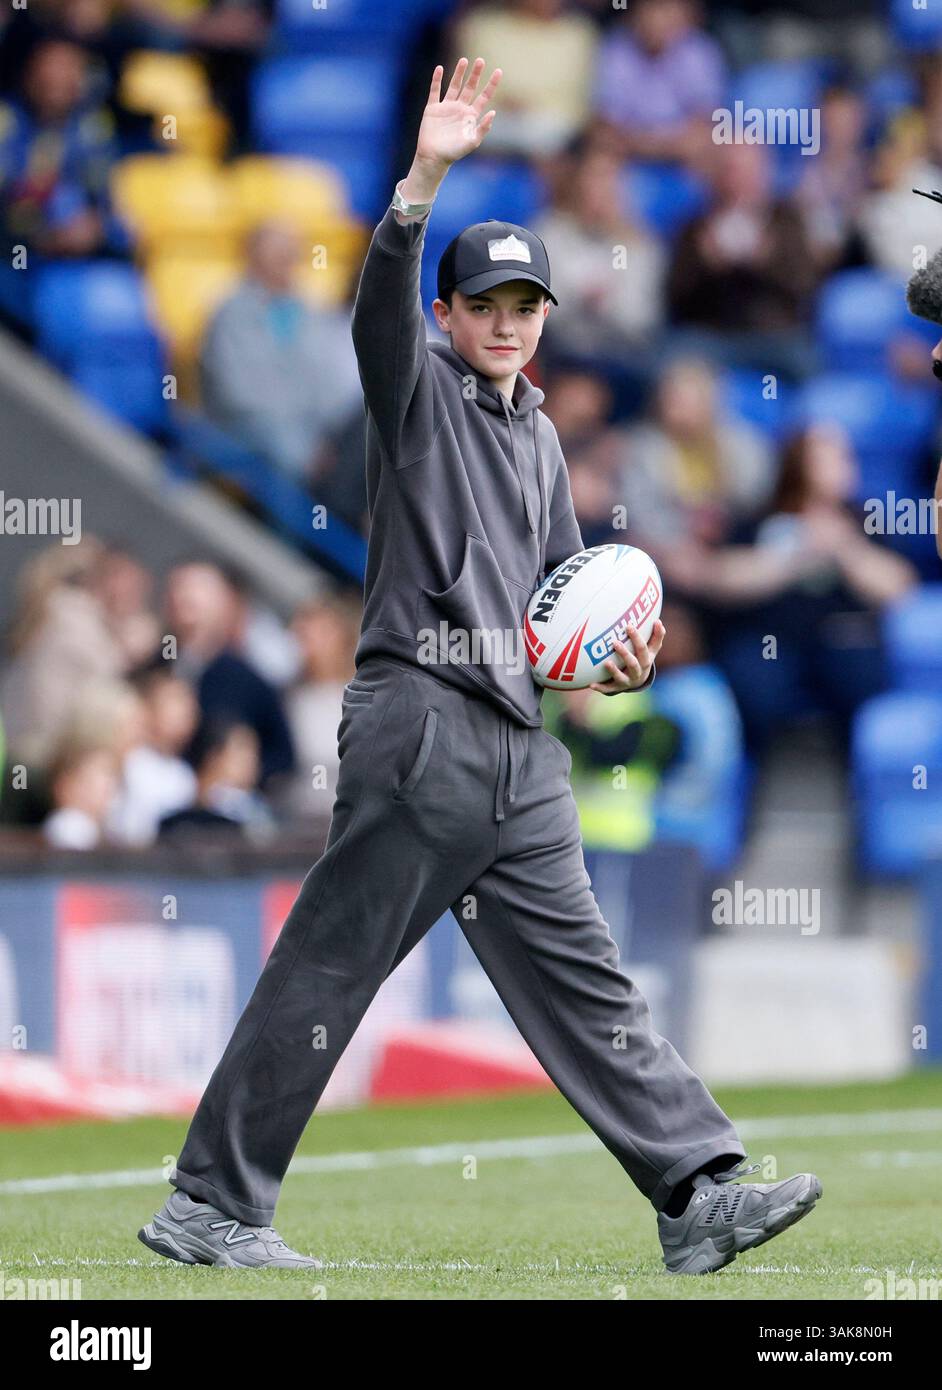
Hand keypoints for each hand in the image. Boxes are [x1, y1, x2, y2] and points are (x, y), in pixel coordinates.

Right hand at [413, 57, 500, 174]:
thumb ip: (483, 128)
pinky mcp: (433, 109)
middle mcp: (460, 109)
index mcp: (471, 116)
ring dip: (459, 73)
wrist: (434, 158)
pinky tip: (439, 69)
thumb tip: (493, 112)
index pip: (484, 97)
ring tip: (464, 60)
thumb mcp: (472, 142)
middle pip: (470, 87)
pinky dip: (436, 80)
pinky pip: (435, 91)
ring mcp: (446, 107)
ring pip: (454, 85)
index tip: (498, 71)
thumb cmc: (454, 152)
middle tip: (480, 60)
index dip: (491, 85)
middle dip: (475, 74)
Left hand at [588, 620, 664, 694]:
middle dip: (625, 654)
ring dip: (614, 671)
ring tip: (606, 663)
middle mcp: (638, 672)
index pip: (643, 648)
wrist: (638, 681)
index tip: (629, 626)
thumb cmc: (643, 658)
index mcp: (646, 660)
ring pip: (621, 677)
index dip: (637, 638)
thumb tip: (658, 620)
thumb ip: (656, 636)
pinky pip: (608, 688)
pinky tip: (591, 684)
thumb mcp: (652, 649)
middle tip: (615, 642)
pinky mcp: (617, 688)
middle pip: (633, 663)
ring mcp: (627, 681)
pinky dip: (600, 687)